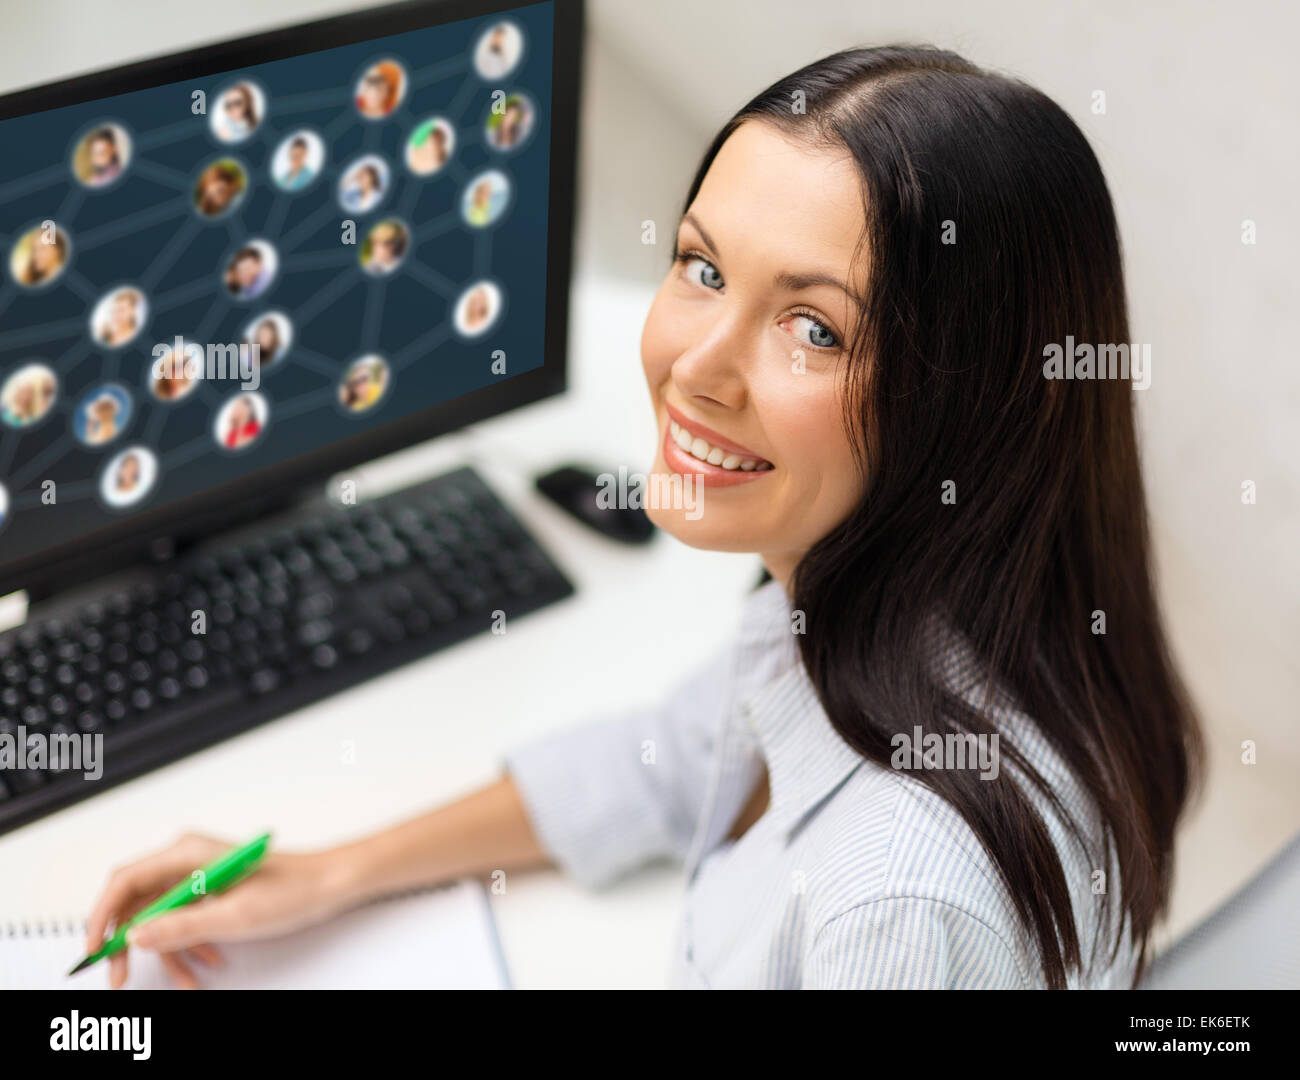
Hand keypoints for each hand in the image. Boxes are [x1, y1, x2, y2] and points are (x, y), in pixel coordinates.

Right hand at [85, 831, 356, 988]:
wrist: (329, 884)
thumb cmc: (293, 888)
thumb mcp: (235, 915)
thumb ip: (183, 926)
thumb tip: (137, 934)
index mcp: (187, 852)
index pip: (125, 881)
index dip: (102, 917)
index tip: (97, 950)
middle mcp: (187, 859)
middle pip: (137, 902)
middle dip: (131, 943)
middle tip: (124, 977)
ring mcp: (198, 874)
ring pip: (161, 918)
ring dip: (168, 952)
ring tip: (186, 980)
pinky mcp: (211, 889)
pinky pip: (184, 920)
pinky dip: (189, 944)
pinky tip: (206, 963)